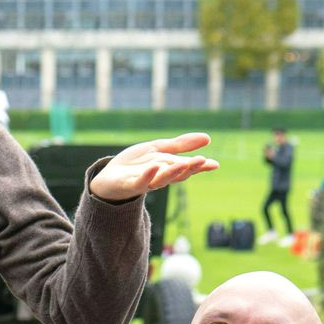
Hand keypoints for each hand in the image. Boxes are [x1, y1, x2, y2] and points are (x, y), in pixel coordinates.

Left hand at [87, 133, 218, 200]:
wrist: (108, 177)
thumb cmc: (134, 165)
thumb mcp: (158, 150)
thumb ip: (180, 145)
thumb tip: (208, 138)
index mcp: (167, 168)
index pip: (187, 167)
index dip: (200, 166)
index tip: (214, 164)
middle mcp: (159, 177)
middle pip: (177, 174)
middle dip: (190, 168)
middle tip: (203, 161)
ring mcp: (145, 182)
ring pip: (162, 180)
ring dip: (173, 172)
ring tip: (183, 164)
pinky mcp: (129, 185)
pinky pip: (140, 182)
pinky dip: (148, 176)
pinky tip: (154, 167)